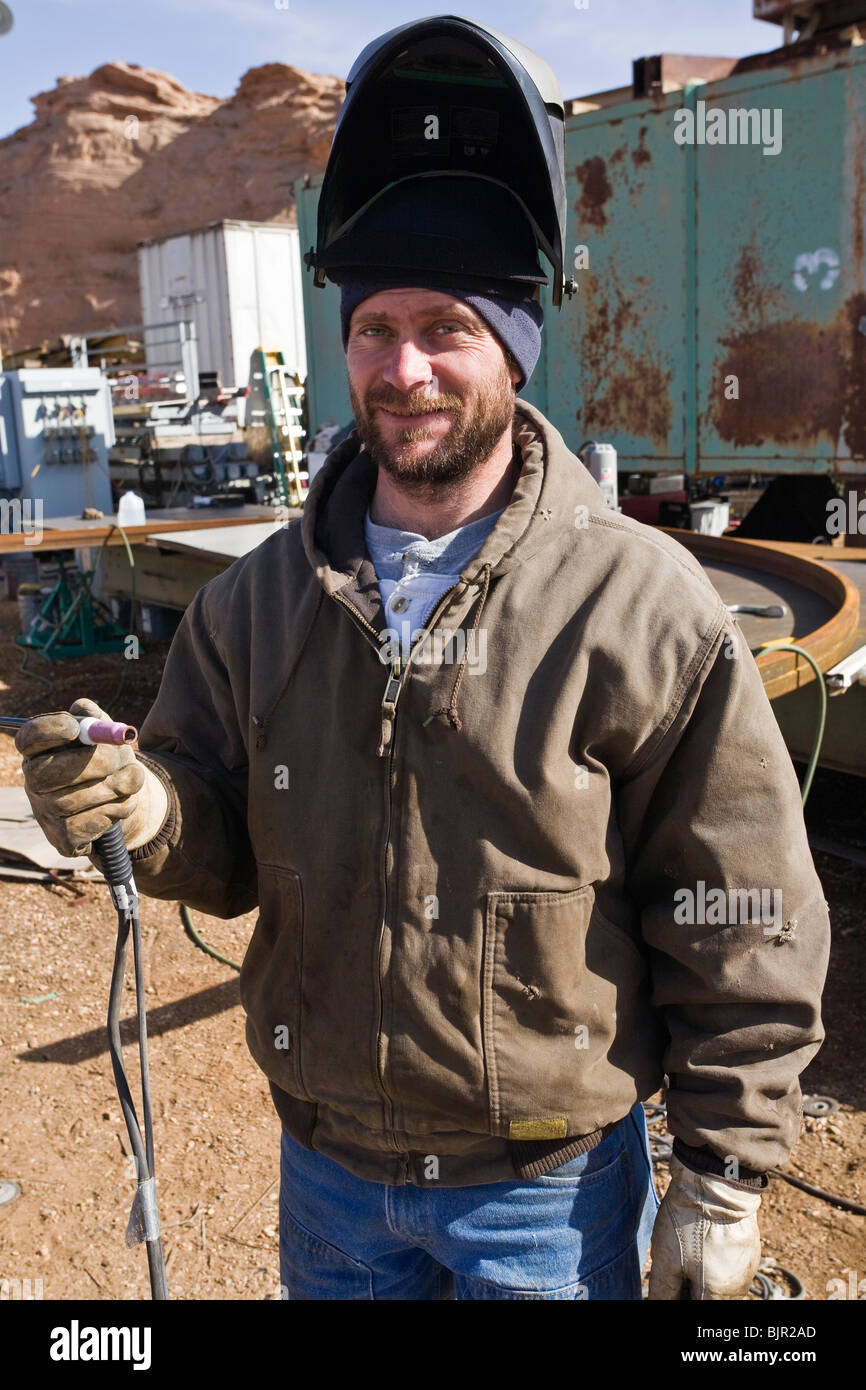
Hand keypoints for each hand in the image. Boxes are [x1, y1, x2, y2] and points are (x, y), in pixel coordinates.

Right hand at [16, 697, 167, 856]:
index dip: (47, 732)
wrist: (122, 801)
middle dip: (89, 764)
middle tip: (119, 759)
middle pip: (44, 773)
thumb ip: (97, 719)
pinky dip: (115, 810)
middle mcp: (34, 782)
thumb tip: (84, 707)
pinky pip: (86, 824)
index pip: (28, 738)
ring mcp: (45, 812)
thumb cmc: (110, 762)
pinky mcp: (63, 838)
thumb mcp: (107, 737)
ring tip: (131, 780)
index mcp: (40, 751)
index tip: (75, 728)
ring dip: (112, 788)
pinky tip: (123, 803)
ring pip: (71, 801)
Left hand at [648, 1155, 761, 1299]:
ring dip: (705, 1280)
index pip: (698, 1312)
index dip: (680, 1300)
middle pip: (712, 1300)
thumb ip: (663, 1291)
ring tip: (687, 1255)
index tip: (670, 1286)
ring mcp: (748, 1266)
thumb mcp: (666, 1259)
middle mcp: (739, 1285)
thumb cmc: (688, 1220)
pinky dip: (717, 1263)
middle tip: (675, 1270)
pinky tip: (702, 1244)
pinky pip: (733, 1266)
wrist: (714, 1180)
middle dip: (692, 1291)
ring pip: (724, 1286)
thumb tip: (658, 1304)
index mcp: (718, 1293)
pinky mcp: (751, 1247)